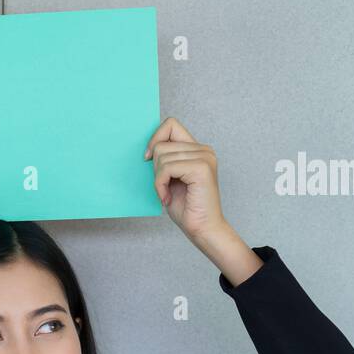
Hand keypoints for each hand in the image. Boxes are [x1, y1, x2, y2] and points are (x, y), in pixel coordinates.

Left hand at [143, 117, 226, 239]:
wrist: (202, 228)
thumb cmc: (186, 207)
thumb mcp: (170, 178)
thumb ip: (165, 159)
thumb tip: (148, 148)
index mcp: (197, 150)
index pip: (171, 125)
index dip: (155, 138)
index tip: (148, 158)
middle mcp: (204, 150)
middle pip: (162, 144)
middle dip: (156, 169)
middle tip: (164, 187)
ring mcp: (205, 157)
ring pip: (162, 156)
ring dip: (158, 180)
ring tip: (167, 194)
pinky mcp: (201, 168)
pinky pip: (166, 168)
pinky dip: (160, 185)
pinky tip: (167, 197)